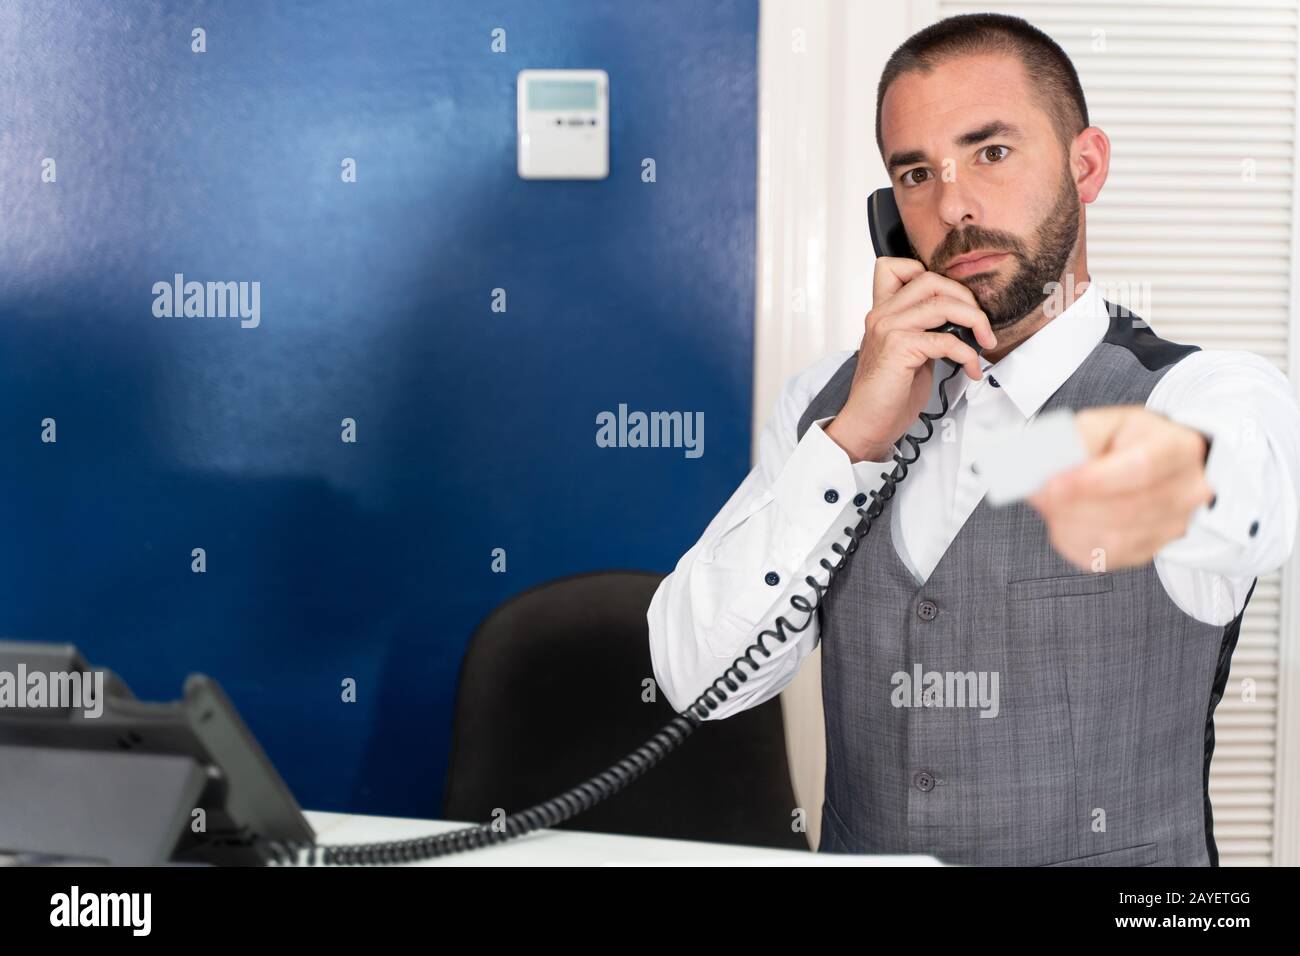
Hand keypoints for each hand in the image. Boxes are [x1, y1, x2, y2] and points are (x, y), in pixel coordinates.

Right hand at [825, 257, 997, 462]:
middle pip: (930, 279)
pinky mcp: (899, 349)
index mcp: (881, 312)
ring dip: (974, 321)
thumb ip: (922, 329)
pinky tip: (971, 367)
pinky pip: (946, 339)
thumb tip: (959, 320)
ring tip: (984, 341)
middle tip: (980, 322)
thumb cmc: (887, 393)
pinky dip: (968, 354)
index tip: (953, 300)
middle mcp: (881, 315)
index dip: (928, 275)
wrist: (867, 424)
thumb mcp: (905, 351)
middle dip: (965, 297)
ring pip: (942, 303)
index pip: (893, 266)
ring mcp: (888, 330)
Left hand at [1026, 406, 1213, 571]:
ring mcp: (1174, 526)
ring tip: (1047, 504)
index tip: (1054, 484)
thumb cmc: (1129, 441)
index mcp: (1179, 449)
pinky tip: (1061, 522)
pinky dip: (1073, 542)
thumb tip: (1049, 460)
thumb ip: (1081, 436)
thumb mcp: (1108, 423)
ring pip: (1114, 540)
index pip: (1141, 469)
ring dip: (1069, 524)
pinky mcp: (1150, 550)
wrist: (1158, 463)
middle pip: (1125, 510)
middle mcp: (1187, 491)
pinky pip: (1105, 558)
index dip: (1094, 481)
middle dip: (1071, 505)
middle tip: (1037, 493)